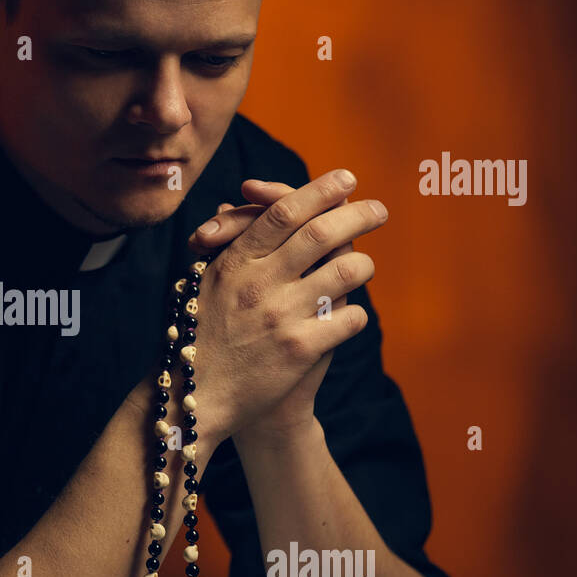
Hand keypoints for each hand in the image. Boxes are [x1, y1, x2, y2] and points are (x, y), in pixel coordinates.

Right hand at [180, 170, 386, 446]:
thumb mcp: (206, 281)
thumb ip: (230, 242)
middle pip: (322, 233)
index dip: (319, 190)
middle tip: (380, 209)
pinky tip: (348, 317)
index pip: (283, 211)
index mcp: (235, 262)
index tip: (346, 179)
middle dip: (359, 215)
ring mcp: (281, 316)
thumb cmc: (201, 334)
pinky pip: (350, 319)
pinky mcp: (300, 350)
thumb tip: (241, 201)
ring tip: (364, 266)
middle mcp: (259, 284)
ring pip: (346, 272)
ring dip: (363, 264)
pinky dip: (354, 314)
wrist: (197, 398)